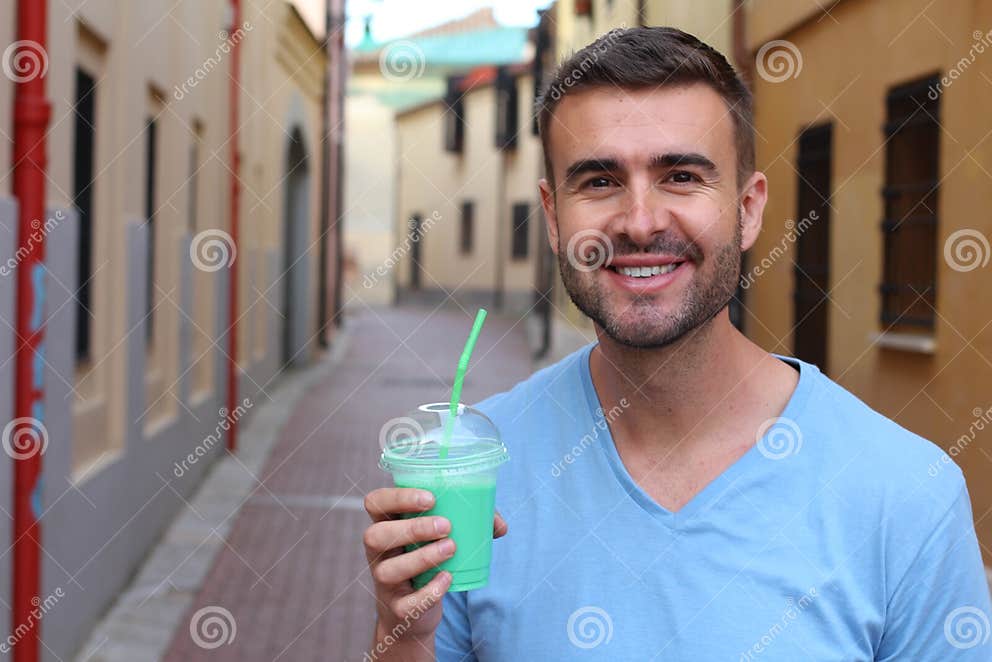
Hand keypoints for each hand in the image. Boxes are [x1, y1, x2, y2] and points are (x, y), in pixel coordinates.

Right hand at [363, 487, 507, 642]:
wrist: (415, 613)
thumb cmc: (428, 562)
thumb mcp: (440, 538)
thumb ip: (469, 525)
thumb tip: (499, 525)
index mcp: (386, 525)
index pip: (375, 502)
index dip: (398, 497)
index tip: (431, 498)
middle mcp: (378, 552)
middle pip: (376, 534)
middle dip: (412, 528)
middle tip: (446, 526)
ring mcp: (384, 581)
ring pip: (388, 570)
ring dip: (422, 557)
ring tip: (451, 549)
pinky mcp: (397, 608)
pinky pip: (407, 602)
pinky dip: (430, 591)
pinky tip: (448, 578)